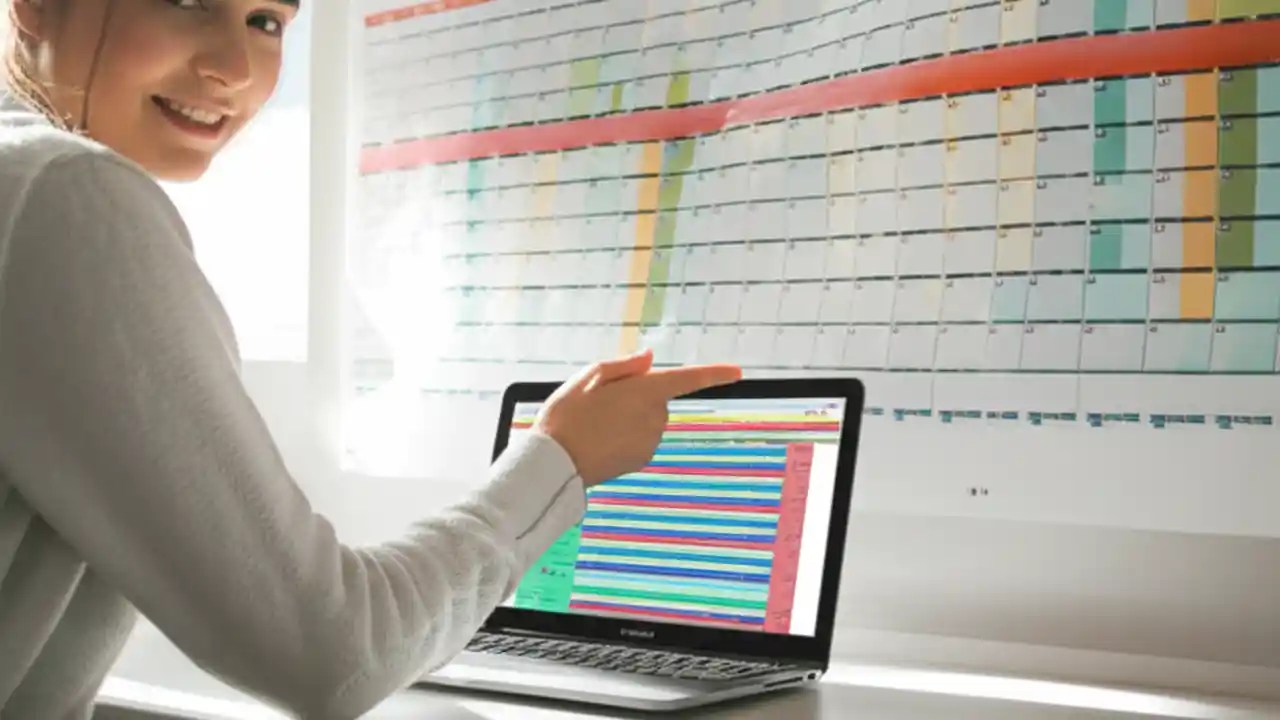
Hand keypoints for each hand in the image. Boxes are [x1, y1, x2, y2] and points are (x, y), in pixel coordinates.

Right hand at [534, 349, 741, 485]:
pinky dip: (626, 435)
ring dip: (630, 416)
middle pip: (657, 397)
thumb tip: (650, 359)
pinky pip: (641, 438)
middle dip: (638, 395)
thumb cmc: (568, 415)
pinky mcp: (643, 459)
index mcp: (645, 392)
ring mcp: (651, 441)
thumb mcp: (589, 377)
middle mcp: (655, 417)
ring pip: (648, 419)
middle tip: (600, 400)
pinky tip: (601, 439)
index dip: (714, 374)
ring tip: (595, 422)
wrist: (555, 463)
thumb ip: (625, 366)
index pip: (687, 379)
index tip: (737, 372)